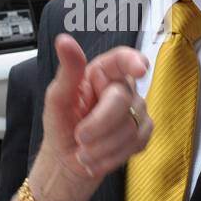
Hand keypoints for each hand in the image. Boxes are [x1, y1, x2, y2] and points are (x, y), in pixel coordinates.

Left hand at [39, 34, 150, 186]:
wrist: (66, 159)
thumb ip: (67, 71)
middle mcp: (123, 88)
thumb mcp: (57, 98)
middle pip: (124, 100)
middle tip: (79, 137)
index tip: (141, 69)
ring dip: (101, 146)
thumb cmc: (61, 124)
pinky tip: (96, 160)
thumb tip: (64, 40)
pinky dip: (111, 157)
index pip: (122, 59)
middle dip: (99, 124)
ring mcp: (137, 111)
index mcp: (102, 73)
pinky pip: (135, 144)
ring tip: (83, 152)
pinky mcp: (143, 133)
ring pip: (130, 127)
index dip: (133, 61)